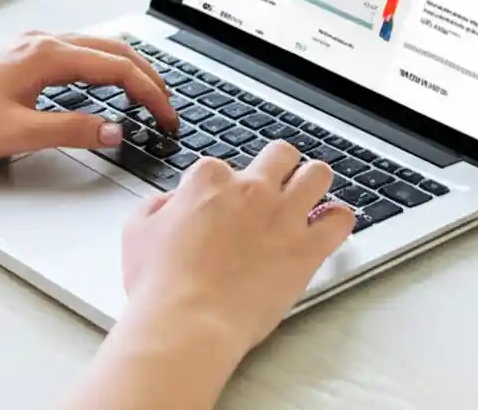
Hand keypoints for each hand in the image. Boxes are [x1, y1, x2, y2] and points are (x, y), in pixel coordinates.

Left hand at [0, 32, 176, 159]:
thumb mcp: (21, 134)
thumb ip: (75, 131)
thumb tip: (116, 131)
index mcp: (48, 55)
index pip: (119, 69)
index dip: (151, 94)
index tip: (167, 118)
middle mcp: (42, 43)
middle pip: (115, 51)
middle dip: (148, 78)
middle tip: (167, 108)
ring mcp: (31, 48)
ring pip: (97, 49)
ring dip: (127, 70)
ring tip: (145, 96)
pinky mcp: (20, 59)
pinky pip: (77, 55)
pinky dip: (103, 69)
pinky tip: (102, 88)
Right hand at [121, 141, 355, 352]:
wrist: (187, 322)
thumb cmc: (161, 286)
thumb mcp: (137, 234)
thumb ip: (155, 208)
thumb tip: (168, 203)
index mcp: (209, 180)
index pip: (224, 166)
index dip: (224, 187)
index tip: (223, 207)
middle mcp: (252, 189)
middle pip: (280, 155)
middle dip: (278, 168)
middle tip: (274, 189)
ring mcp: (283, 215)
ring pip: (317, 174)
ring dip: (313, 183)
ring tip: (308, 199)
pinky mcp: (307, 247)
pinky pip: (340, 219)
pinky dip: (338, 220)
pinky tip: (329, 226)